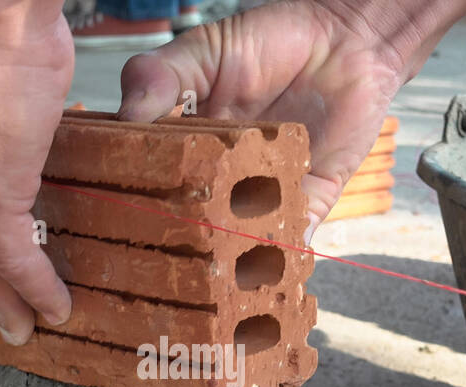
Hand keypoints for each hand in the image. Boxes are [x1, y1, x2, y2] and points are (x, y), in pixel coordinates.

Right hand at [117, 0, 465, 239]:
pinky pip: (297, 239)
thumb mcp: (204, 50)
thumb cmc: (275, 37)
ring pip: (239, 240)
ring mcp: (265, 193)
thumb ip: (162, 75)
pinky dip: (287, 253)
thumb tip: (126, 114)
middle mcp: (222, 178)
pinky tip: (272, 263)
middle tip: (166, 252)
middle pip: (194, 222)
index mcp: (188, 146)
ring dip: (229, 257)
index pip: (153, 183)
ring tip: (213, 271)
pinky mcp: (310, 201)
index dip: (135, 202)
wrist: (350, 38)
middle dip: (182, 239)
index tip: (116, 219)